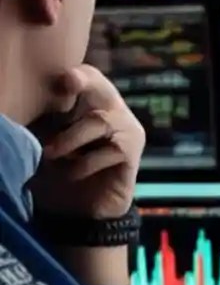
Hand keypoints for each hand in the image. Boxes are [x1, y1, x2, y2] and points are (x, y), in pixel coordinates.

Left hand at [29, 65, 144, 218]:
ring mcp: (127, 131)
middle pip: (102, 87)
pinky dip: (84, 163)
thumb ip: (44, 122)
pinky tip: (72, 173)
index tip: (63, 77)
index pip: (88, 78)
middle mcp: (112, 112)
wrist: (78, 211)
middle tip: (68, 81)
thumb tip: (23, 103)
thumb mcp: (43, 142)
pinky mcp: (132, 153)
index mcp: (89, 103)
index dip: (77, 74)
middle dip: (85, 82)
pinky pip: (109, 150)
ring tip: (49, 154)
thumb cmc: (57, 170)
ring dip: (70, 139)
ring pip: (100, 122)